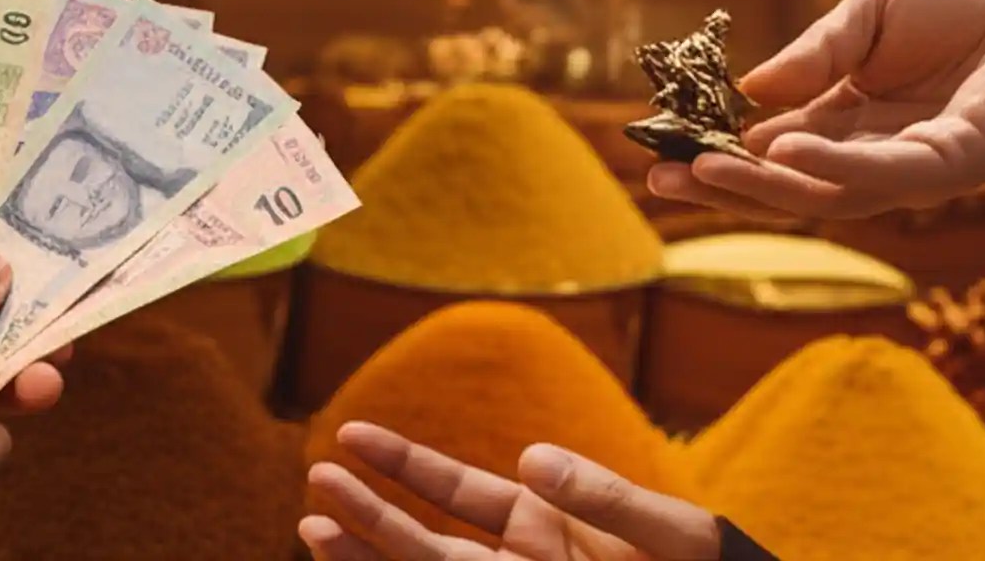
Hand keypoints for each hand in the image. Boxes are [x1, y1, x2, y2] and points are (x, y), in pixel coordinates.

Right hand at [299, 422, 719, 560]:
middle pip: (425, 540)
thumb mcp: (671, 534)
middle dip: (370, 512)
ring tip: (312, 529)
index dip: (404, 463)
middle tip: (316, 479)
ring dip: (373, 556)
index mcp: (542, 520)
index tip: (352, 436)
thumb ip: (608, 498)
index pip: (456, 488)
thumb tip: (531, 458)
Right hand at [649, 0, 984, 218]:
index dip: (715, 150)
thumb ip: (813, 55)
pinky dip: (831, 166)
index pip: (767, 148)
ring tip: (702, 167)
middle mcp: (869, 156)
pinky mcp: (953, 164)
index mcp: (843, 123)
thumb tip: (747, 92)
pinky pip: (884, 174)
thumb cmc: (967, 7)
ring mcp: (909, 168)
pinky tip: (784, 149)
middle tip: (659, 180)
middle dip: (720, 186)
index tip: (660, 148)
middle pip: (784, 185)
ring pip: (823, 193)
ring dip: (760, 185)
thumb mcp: (867, 16)